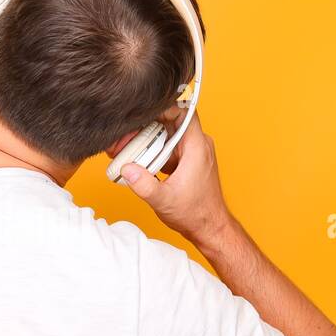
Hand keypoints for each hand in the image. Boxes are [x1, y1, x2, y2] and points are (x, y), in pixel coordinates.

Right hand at [113, 109, 233, 248]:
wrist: (209, 227)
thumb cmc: (195, 214)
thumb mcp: (163, 200)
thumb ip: (143, 184)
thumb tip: (126, 169)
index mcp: (197, 147)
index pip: (184, 112)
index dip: (163, 108)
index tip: (143, 116)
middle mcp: (198, 146)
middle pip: (171, 123)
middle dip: (148, 127)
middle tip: (128, 137)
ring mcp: (194, 153)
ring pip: (169, 135)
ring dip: (149, 140)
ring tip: (130, 149)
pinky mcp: (188, 162)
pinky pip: (170, 148)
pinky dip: (155, 151)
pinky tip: (141, 161)